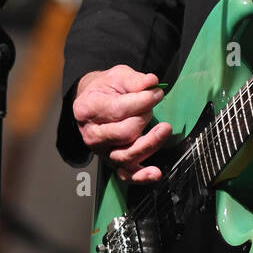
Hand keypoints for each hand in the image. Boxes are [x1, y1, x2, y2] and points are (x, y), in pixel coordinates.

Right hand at [73, 65, 172, 182]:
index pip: (118, 110)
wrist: (94, 103)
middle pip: (124, 133)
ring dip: (150, 143)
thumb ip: (134, 80)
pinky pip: (126, 175)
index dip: (142, 101)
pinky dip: (142, 176)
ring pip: (127, 155)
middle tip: (152, 106)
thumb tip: (151, 83)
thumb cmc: (106, 89)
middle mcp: (92, 135)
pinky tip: (155, 173)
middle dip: (144, 118)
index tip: (157, 93)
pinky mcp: (113, 163)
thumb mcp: (117, 76)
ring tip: (164, 129)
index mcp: (87, 109)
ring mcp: (102, 151)